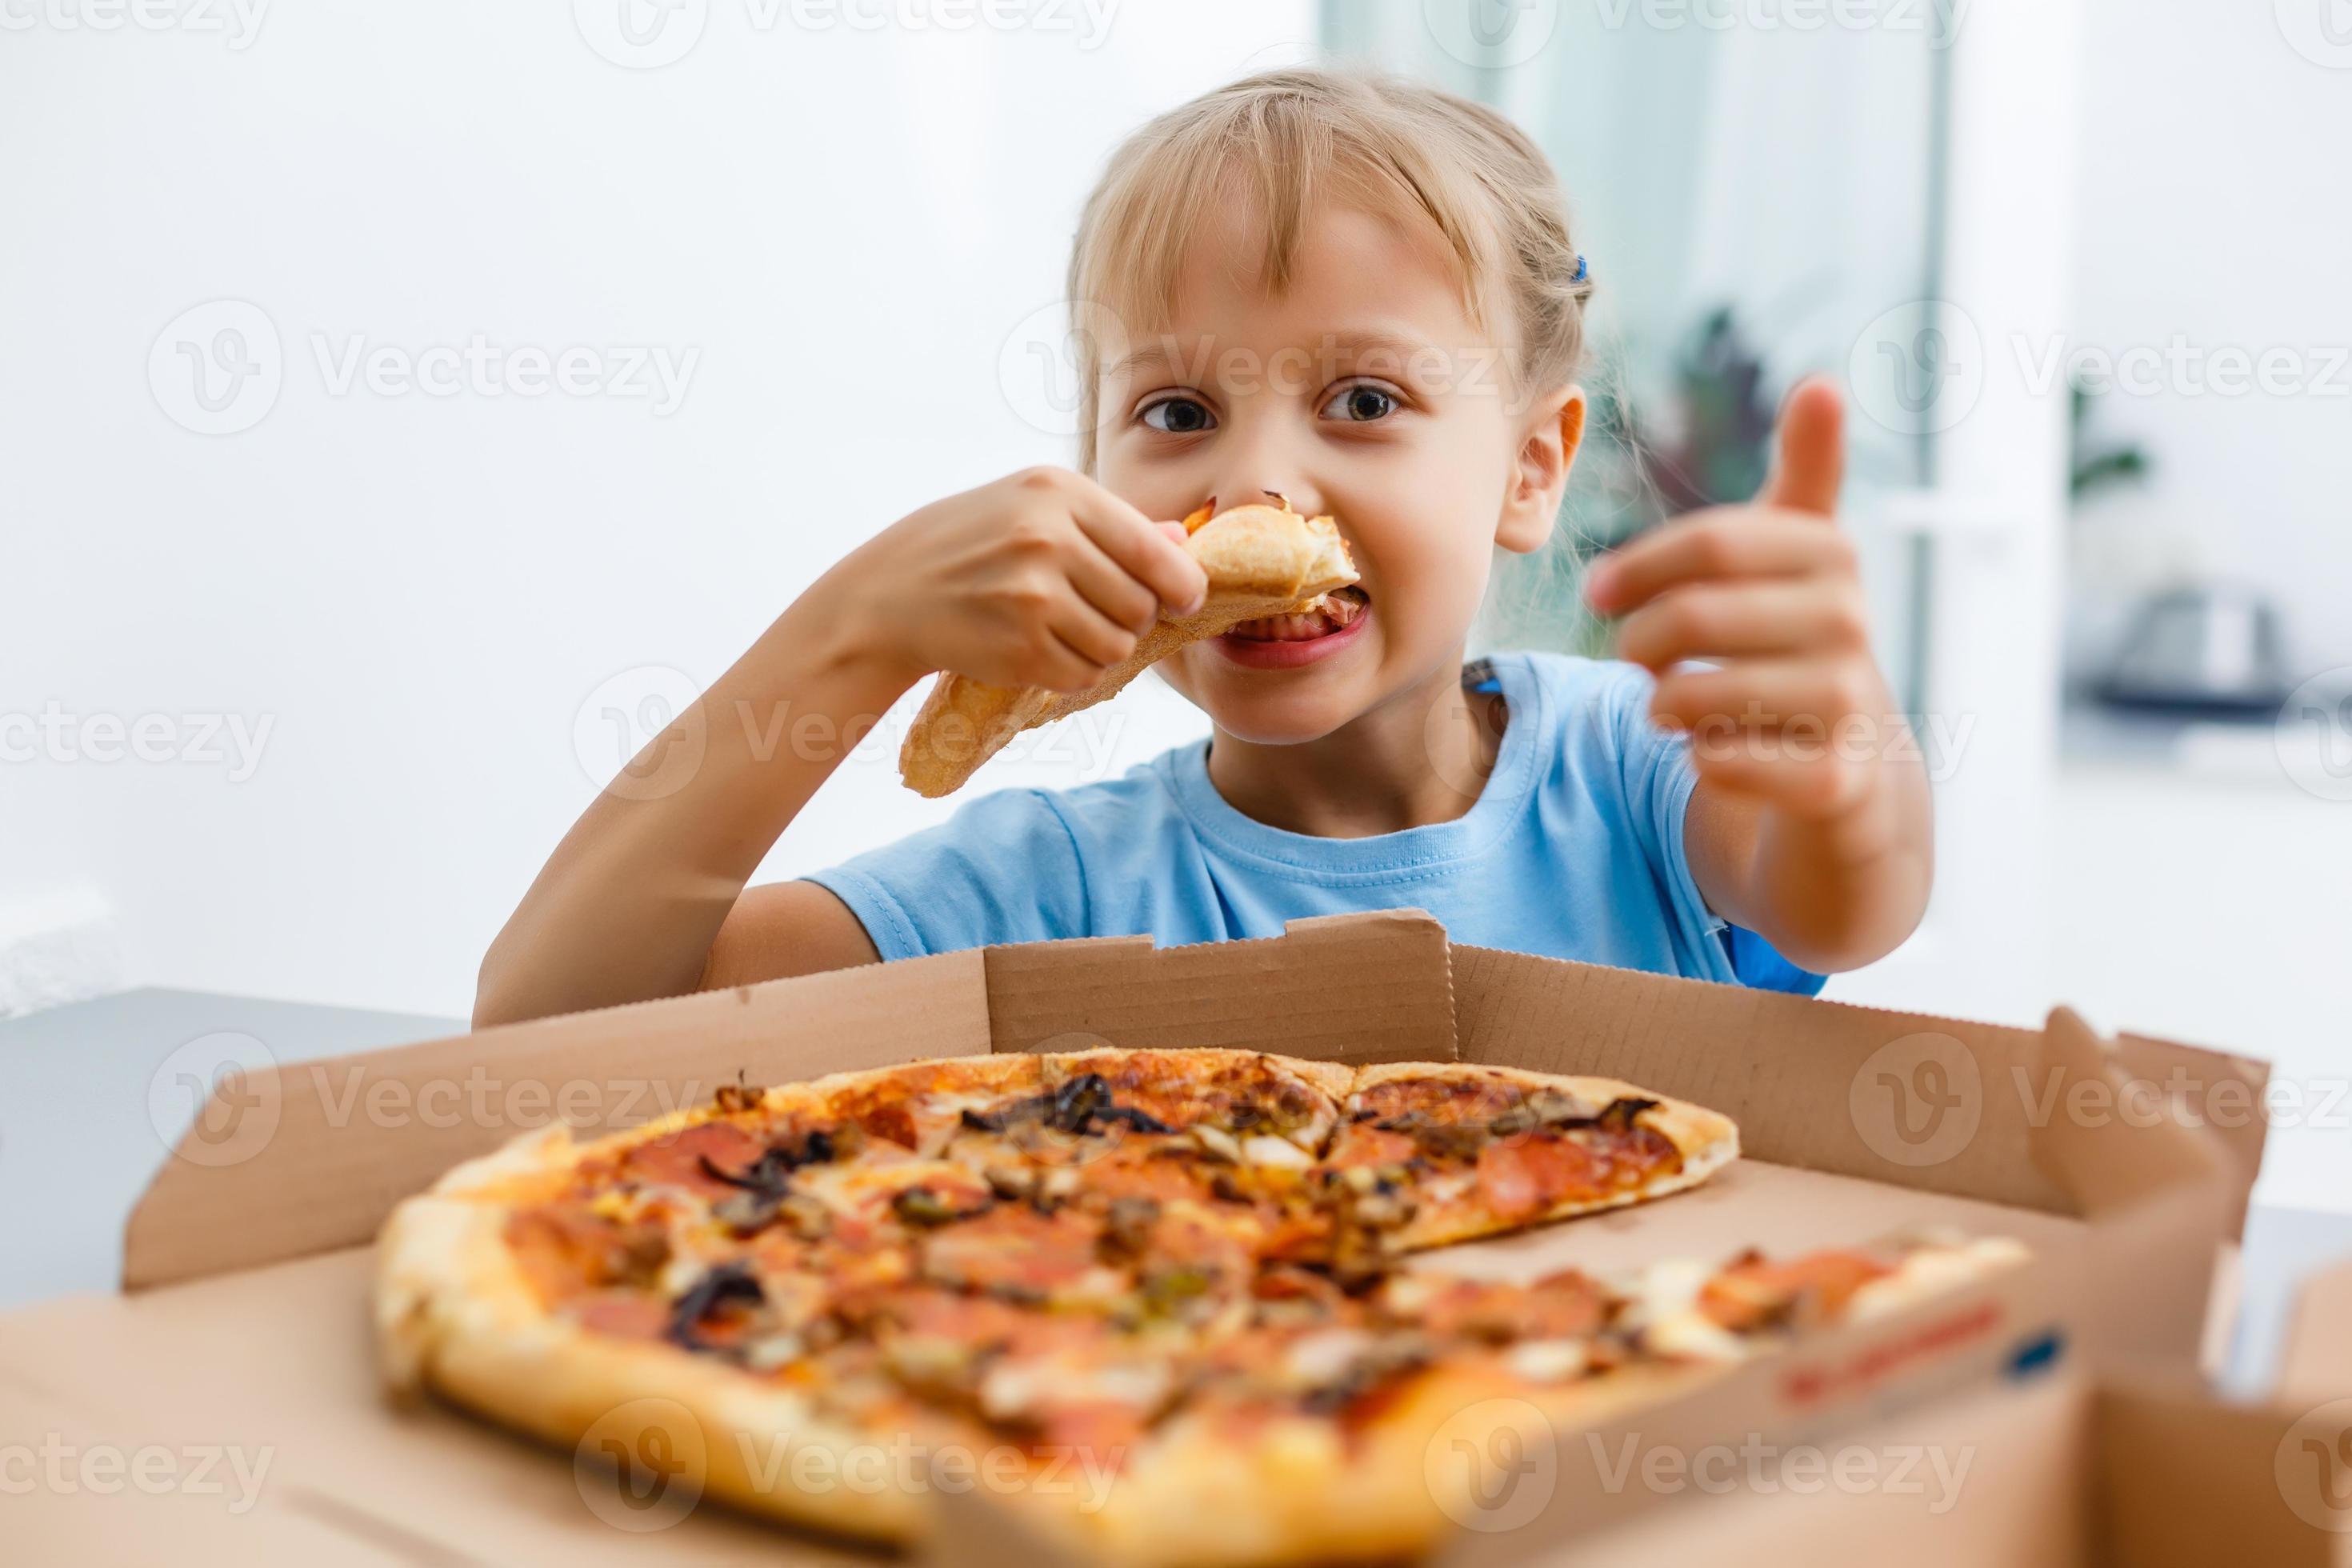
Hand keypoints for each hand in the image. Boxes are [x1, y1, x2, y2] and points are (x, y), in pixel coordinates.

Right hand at [828, 466, 1207, 693]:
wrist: (891, 592)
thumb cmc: (973, 543)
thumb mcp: (1034, 507)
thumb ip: (1112, 525)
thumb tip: (1182, 544)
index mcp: (1059, 493)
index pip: (1154, 552)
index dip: (1181, 584)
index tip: (1182, 597)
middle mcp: (1047, 539)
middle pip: (1142, 605)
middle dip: (1131, 618)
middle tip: (1095, 612)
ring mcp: (1032, 596)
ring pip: (1119, 646)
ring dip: (1102, 648)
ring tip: (1063, 629)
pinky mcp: (1019, 649)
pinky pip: (1084, 676)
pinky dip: (1072, 672)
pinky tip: (1041, 650)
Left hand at [1584, 379, 1896, 819]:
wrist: (1852, 770)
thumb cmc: (1799, 645)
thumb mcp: (1802, 557)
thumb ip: (1806, 473)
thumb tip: (1823, 381)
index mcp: (1830, 554)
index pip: (1711, 542)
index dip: (1636, 567)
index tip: (1595, 593)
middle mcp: (1852, 621)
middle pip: (1693, 617)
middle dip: (1639, 643)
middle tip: (1632, 660)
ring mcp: (1850, 703)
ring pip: (1698, 696)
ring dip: (1661, 706)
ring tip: (1670, 707)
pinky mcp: (1835, 779)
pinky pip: (1720, 764)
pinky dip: (1696, 760)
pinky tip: (1713, 752)